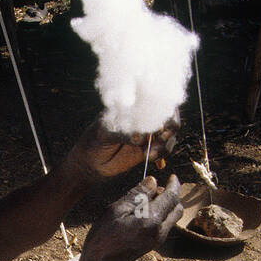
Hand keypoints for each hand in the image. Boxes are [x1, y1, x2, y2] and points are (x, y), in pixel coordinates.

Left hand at [64, 116, 178, 183]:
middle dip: (169, 126)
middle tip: (160, 136)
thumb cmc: (95, 141)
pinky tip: (149, 157)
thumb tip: (138, 136)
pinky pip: (164, 149)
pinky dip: (161, 154)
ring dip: (165, 142)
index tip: (159, 120)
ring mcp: (148, 133)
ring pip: (169, 133)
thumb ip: (121, 132)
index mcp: (132, 106)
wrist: (91, 163)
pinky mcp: (150, 149)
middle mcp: (143, 117)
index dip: (163, 106)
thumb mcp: (104, 133)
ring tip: (149, 153)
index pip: (154, 97)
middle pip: (168, 115)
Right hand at [81, 175, 182, 260]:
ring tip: (149, 197)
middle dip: (172, 194)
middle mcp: (160, 231)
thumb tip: (153, 181)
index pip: (171, 198)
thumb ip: (137, 195)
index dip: (173, 184)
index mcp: (151, 220)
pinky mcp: (154, 244)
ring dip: (167, 204)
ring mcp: (158, 239)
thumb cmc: (104, 237)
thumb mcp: (116, 210)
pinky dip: (162, 213)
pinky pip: (165, 224)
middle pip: (177, 208)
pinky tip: (145, 210)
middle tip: (159, 186)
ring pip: (173, 217)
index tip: (172, 176)